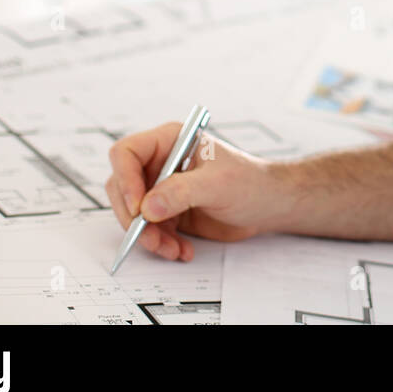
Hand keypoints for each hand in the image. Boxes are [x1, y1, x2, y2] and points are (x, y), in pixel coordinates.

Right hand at [105, 122, 284, 262]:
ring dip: (148, 236)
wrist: (270, 205)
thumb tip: (147, 207)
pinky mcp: (169, 211)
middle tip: (151, 237)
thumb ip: (181, 192)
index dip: (125, 180)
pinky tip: (182, 250)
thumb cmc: (252, 182)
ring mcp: (163, 188)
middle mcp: (162, 162)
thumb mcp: (218, 184)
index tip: (138, 208)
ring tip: (172, 249)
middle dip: (134, 217)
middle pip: (123, 187)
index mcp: (171, 141)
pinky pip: (150, 230)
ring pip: (133, 214)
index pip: (127, 153)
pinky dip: (161, 243)